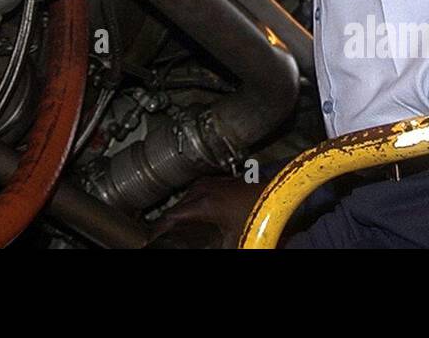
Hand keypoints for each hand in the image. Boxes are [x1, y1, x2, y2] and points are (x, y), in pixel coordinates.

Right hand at [149, 176, 265, 248]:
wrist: (278, 195)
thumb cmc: (259, 213)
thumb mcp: (233, 239)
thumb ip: (214, 248)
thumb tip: (204, 249)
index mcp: (203, 203)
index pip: (170, 216)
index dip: (158, 229)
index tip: (150, 237)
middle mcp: (204, 188)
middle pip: (176, 206)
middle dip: (167, 220)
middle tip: (160, 234)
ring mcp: (212, 182)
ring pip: (186, 196)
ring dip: (180, 210)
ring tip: (175, 224)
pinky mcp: (220, 180)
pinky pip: (197, 190)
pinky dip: (191, 202)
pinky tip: (195, 210)